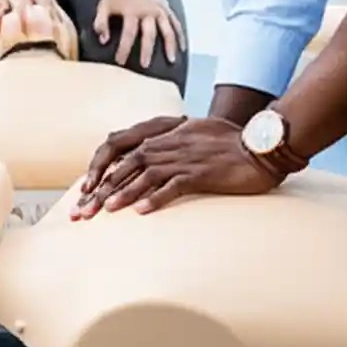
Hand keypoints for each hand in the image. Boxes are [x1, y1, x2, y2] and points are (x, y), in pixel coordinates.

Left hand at [73, 117, 282, 217]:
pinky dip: (157, 198)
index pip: (126, 152)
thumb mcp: (197, 134)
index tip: (88, 192)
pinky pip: (175, 186)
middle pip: (129, 165)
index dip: (104, 172)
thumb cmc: (232, 143)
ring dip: (124, 193)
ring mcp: (186, 159)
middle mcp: (172, 145)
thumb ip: (173, 141)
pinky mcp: (202, 174)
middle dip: (104, 188)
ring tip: (106, 209)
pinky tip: (143, 211)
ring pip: (146, 175)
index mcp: (167, 136)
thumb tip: (153, 156)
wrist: (262, 146)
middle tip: (85, 211)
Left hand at [93, 0, 184, 68]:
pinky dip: (181, 36)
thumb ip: (100, 23)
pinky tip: (182, 49)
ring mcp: (160, 10)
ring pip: (168, 30)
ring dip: (170, 46)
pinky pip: (176, 24)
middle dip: (147, 50)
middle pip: (149, 33)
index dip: (124, 48)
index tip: (120, 62)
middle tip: (145, 65)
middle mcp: (148, 11)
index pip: (128, 33)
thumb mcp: (104, 6)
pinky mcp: (167, 9)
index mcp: (131, 11)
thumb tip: (103, 40)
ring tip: (171, 61)